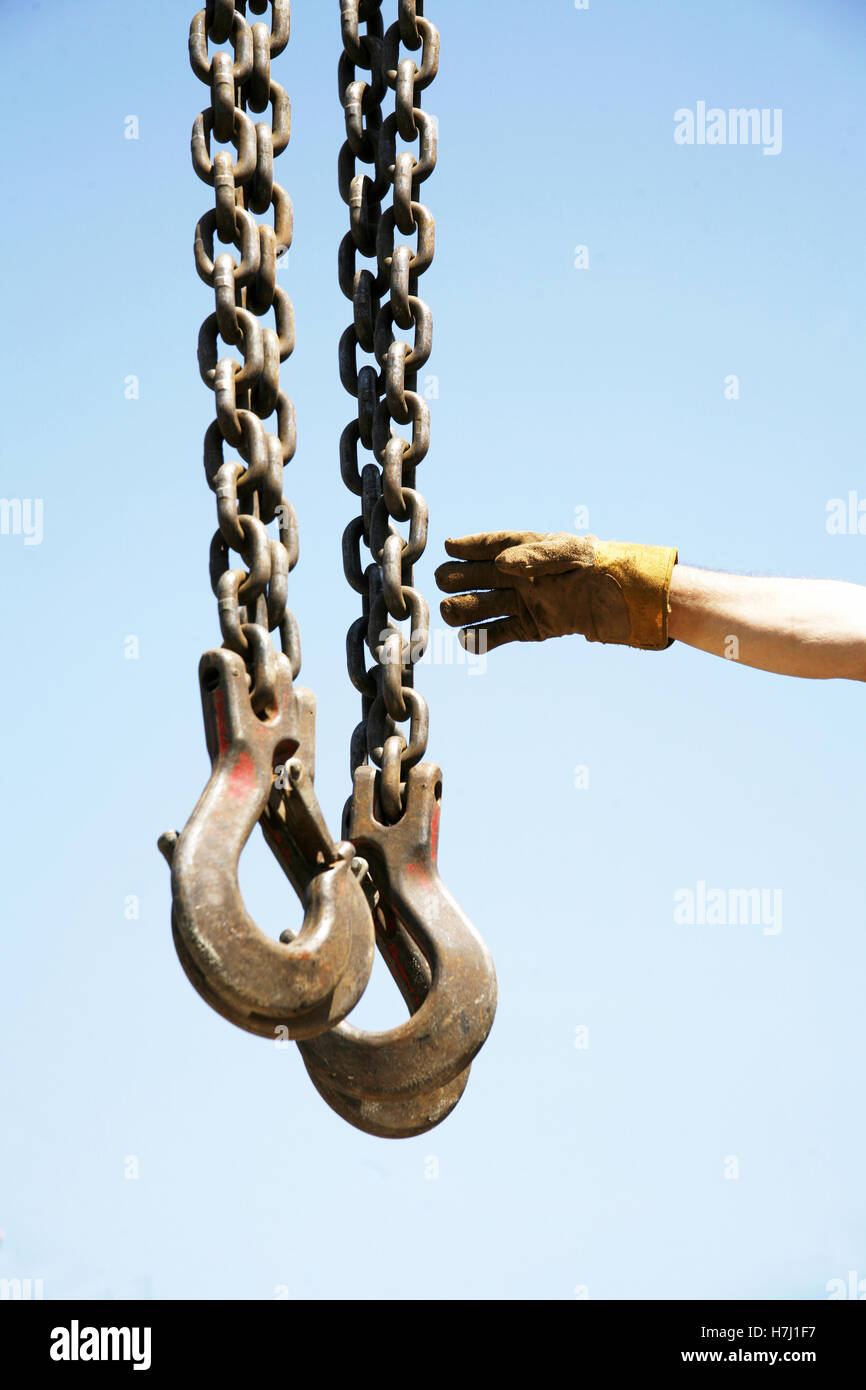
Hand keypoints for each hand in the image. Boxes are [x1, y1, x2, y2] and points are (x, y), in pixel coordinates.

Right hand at [435, 531, 677, 651]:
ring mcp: (528, 602)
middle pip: (483, 576)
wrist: (629, 601)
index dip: (471, 546)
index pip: (496, 544)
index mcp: (533, 550)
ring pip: (487, 606)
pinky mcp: (535, 627)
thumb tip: (501, 565)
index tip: (448, 547)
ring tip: (447, 612)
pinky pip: (503, 632)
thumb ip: (535, 557)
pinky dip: (484, 638)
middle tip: (443, 580)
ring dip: (466, 609)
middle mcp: (525, 576)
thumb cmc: (602, 568)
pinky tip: (467, 641)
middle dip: (461, 577)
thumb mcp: (571, 554)